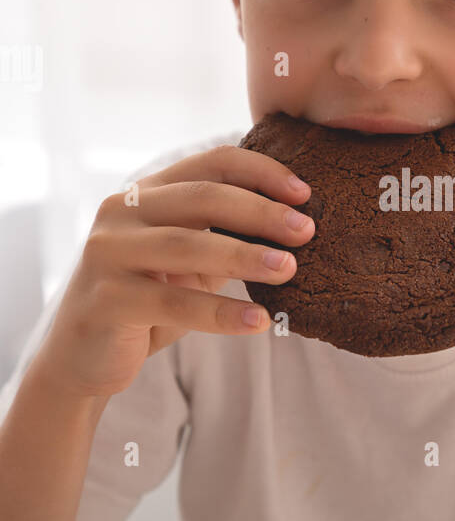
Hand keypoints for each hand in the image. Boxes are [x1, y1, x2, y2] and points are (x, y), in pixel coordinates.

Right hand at [38, 145, 314, 399]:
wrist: (83, 356)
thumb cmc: (148, 302)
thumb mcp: (188, 263)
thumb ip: (224, 238)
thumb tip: (296, 226)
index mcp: (146, 193)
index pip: (210, 164)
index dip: (260, 172)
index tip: (304, 194)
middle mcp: (121, 212)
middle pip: (202, 198)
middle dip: (261, 212)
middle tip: (306, 231)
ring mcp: (108, 252)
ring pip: (187, 246)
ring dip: (244, 256)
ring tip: (289, 269)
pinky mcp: (106, 299)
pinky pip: (173, 303)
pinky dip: (221, 312)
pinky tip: (259, 322)